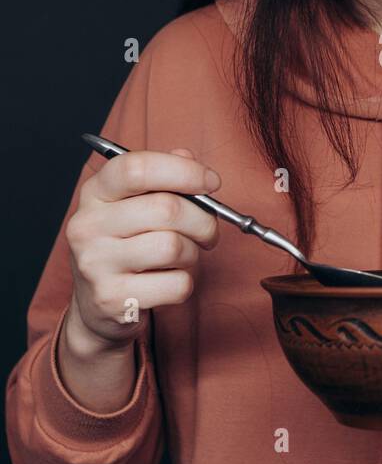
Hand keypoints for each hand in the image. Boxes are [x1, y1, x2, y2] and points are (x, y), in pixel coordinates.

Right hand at [66, 145, 220, 347]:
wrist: (98, 305)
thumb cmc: (128, 245)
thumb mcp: (136, 204)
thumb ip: (163, 176)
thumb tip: (187, 158)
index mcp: (95, 193)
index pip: (137, 168)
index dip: (185, 171)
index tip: (211, 183)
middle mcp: (88, 225)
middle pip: (166, 209)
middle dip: (203, 221)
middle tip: (208, 232)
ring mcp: (95, 264)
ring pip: (173, 247)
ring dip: (193, 253)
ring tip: (183, 257)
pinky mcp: (112, 299)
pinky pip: (176, 284)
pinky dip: (185, 283)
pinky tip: (169, 281)